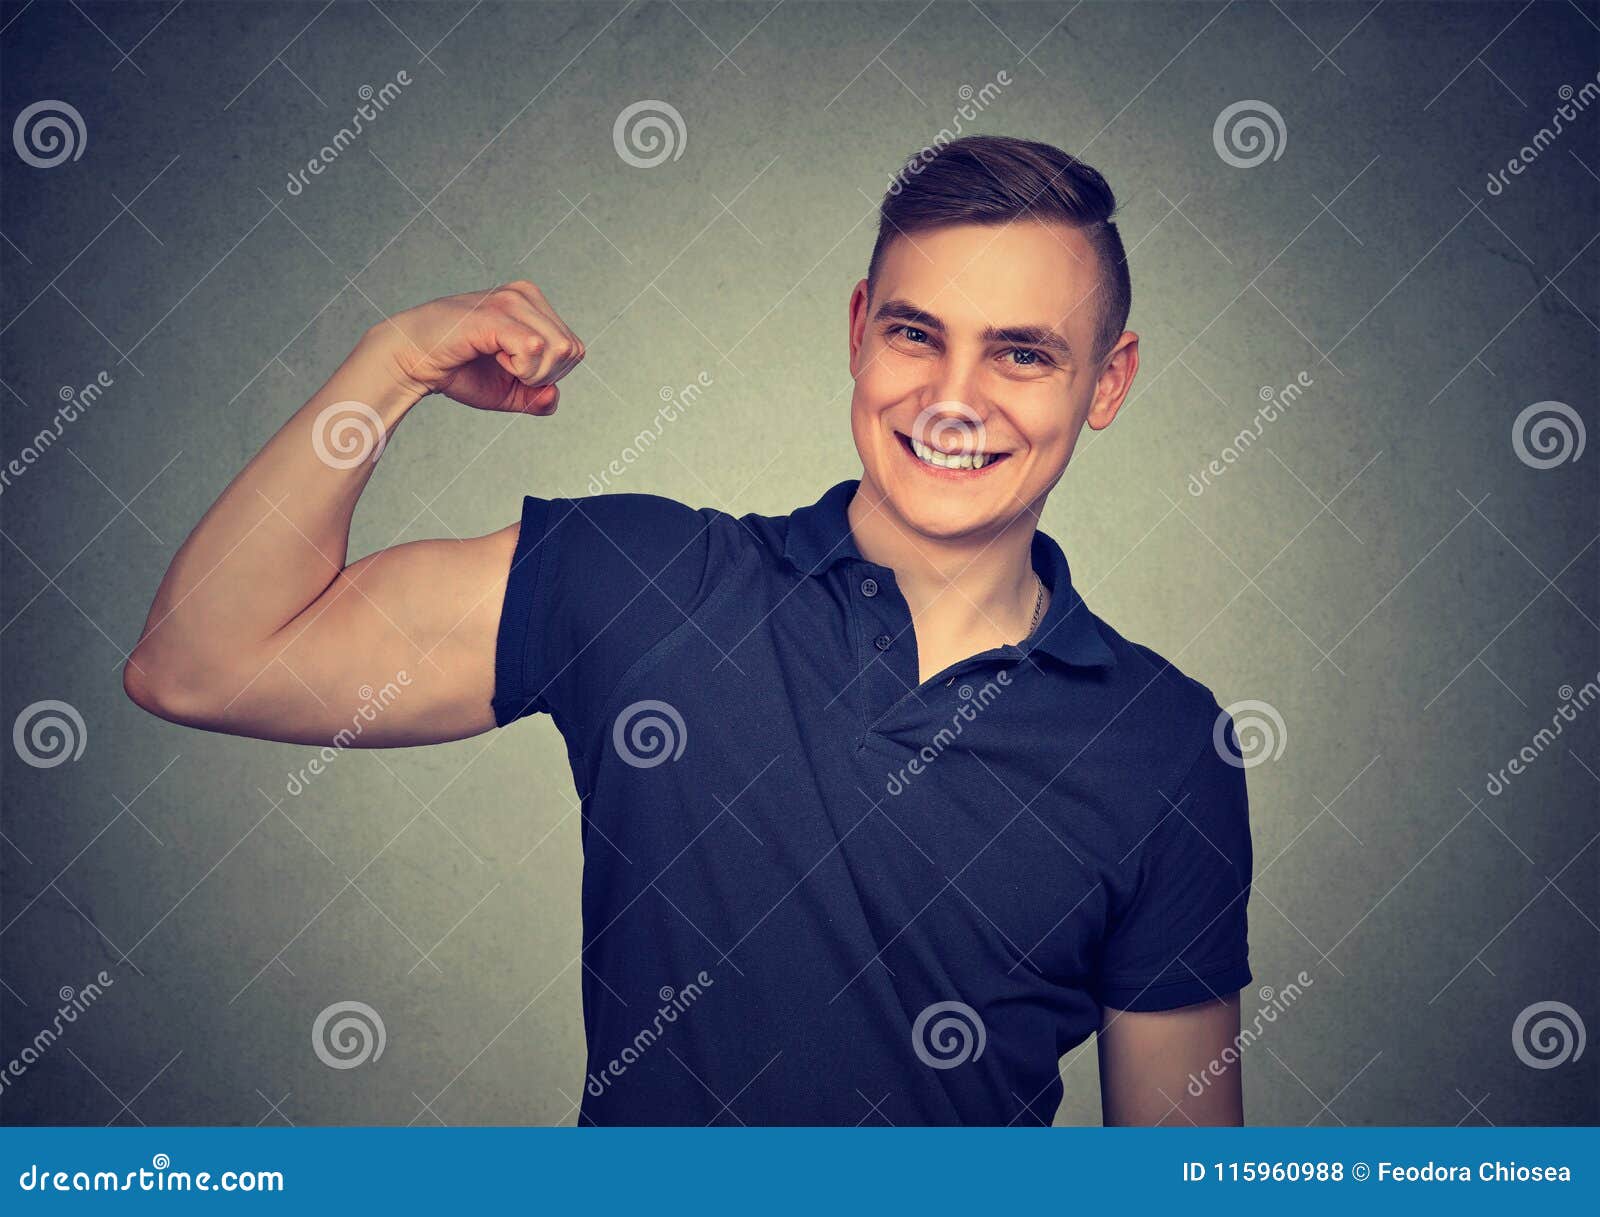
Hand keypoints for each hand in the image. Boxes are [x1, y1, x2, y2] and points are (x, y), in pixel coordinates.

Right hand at [369, 281, 585, 413]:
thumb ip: (537, 397)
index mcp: (534, 304)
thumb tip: (554, 396)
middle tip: (507, 368)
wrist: (414, 362)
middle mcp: (526, 295)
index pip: (575, 350)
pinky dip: (521, 368)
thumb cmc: (459, 371)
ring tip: (499, 360)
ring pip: (560, 349)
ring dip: (532, 372)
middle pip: (573, 350)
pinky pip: (535, 348)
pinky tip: (494, 357)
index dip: (551, 374)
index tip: (514, 369)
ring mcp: (512, 300)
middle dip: (545, 375)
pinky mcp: (496, 315)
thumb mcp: (509, 392)